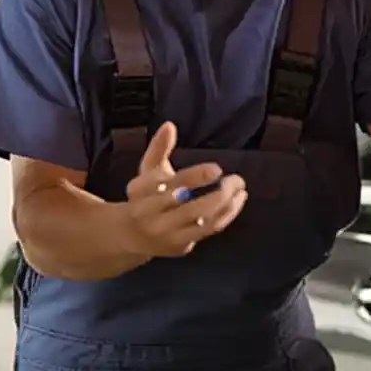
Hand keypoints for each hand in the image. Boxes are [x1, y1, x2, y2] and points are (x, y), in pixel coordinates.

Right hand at [119, 121, 247, 257]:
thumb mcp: (147, 171)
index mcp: (144, 196)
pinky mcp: (181, 245)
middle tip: (236, 179)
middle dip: (219, 195)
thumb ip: (159, 148)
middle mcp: (154, 218)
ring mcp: (168, 235)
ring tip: (240, 189)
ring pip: (205, 222)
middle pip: (192, 209)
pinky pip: (209, 230)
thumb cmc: (145, 196)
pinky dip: (226, 215)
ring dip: (228, 205)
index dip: (196, 177)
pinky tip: (237, 201)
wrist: (130, 235)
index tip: (217, 169)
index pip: (173, 187)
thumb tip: (169, 125)